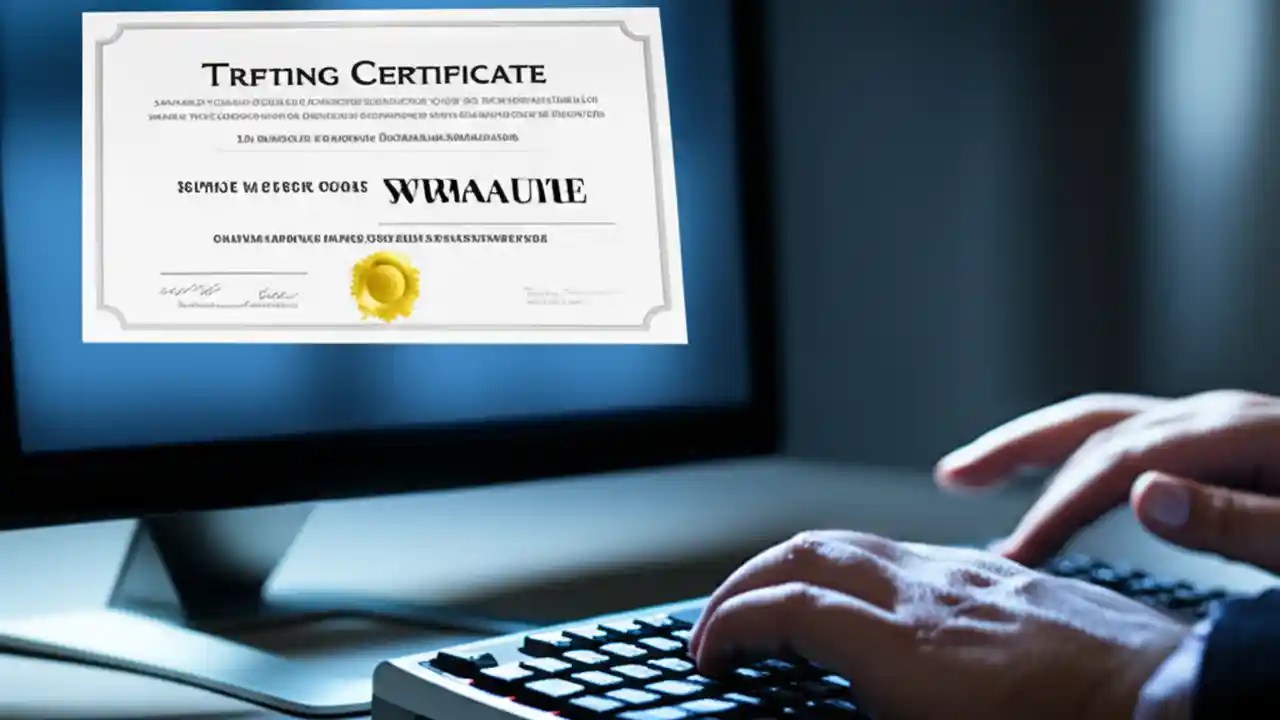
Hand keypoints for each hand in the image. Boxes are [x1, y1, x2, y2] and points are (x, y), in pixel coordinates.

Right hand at [688, 531, 1186, 719]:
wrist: (1160, 694)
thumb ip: (867, 709)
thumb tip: (830, 700)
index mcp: (903, 646)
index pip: (784, 609)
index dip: (728, 626)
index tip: (707, 652)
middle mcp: (921, 593)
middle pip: (802, 554)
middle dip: (742, 581)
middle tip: (717, 619)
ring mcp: (956, 572)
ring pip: (846, 541)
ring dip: (789, 564)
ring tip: (767, 599)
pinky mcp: (987, 569)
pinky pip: (892, 549)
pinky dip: (845, 565)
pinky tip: (853, 596)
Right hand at [935, 390, 1279, 568]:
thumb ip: (1234, 519)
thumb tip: (1143, 496)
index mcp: (1236, 431)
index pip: (1116, 461)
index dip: (1056, 506)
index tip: (1015, 555)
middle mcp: (1217, 416)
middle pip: (1093, 423)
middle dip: (1015, 448)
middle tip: (951, 476)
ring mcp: (1220, 425)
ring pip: (1104, 425)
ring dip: (1035, 447)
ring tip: (975, 471)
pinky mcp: (1225, 445)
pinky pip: (1129, 441)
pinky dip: (1077, 457)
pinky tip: (1062, 481)